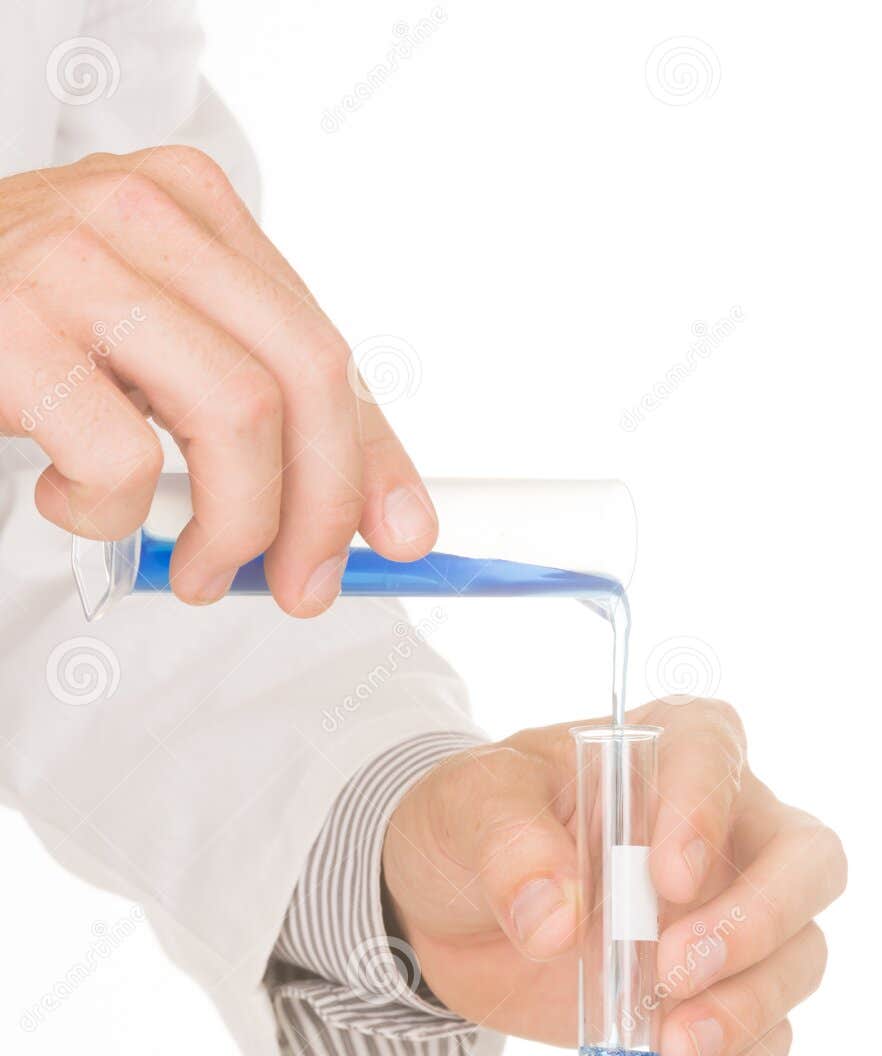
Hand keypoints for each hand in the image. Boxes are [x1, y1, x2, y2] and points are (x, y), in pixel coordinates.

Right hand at [0, 148, 435, 612]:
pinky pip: (124, 462)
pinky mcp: (12, 334)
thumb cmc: (14, 331)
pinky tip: (73, 500)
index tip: (405, 535)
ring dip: (234, 527)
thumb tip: (354, 510)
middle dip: (322, 508)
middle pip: (305, 377)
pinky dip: (113, 517)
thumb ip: (239, 393)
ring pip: (238, 418)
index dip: (374, 455)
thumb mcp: (142, 337)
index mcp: (189, 206)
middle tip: (302, 586)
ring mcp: (73, 264)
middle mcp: (142, 216)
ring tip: (197, 570)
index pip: (323, 342)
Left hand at [383, 696, 846, 1055]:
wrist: (451, 912)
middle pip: (807, 864)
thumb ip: (507, 846)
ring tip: (672, 1051)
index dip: (705, 813)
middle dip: (758, 922)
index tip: (666, 876)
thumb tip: (554, 919)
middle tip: (678, 969)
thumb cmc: (473, 829)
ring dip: (746, 1011)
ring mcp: (736, 918)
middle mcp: (729, 830)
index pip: (716, 757)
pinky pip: (764, 1039)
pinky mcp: (719, 996)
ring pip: (799, 958)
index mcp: (669, 753)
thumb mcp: (465, 809)